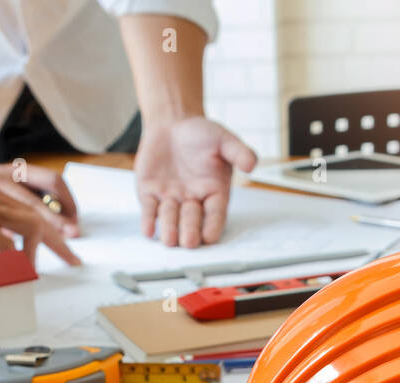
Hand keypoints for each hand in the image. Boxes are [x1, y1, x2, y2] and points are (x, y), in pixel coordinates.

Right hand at [0, 159, 80, 265]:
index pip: (36, 204)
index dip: (54, 222)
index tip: (65, 238)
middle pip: (40, 217)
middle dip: (59, 241)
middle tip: (74, 261)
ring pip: (30, 225)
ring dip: (38, 250)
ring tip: (39, 269)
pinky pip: (3, 243)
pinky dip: (12, 259)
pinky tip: (14, 270)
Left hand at [134, 116, 256, 247]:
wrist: (172, 123)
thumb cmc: (201, 133)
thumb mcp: (224, 139)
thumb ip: (239, 151)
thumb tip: (252, 164)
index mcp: (214, 192)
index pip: (215, 215)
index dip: (213, 226)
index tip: (210, 237)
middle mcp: (192, 200)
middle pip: (191, 221)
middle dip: (190, 232)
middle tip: (190, 242)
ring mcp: (170, 199)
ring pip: (169, 218)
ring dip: (169, 229)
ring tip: (170, 240)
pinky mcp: (150, 194)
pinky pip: (149, 210)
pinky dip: (148, 220)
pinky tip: (148, 229)